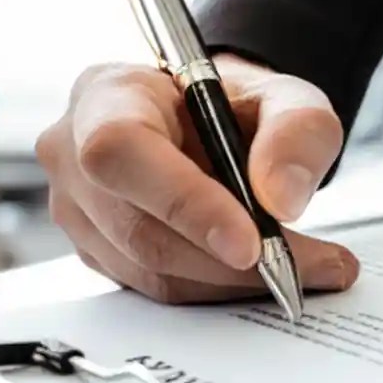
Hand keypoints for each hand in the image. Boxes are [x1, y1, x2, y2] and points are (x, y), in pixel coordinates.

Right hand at [37, 54, 359, 302]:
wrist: (213, 125)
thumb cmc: (236, 106)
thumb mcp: (286, 96)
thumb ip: (296, 131)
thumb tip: (282, 198)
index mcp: (109, 94)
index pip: (123, 150)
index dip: (183, 203)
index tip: (250, 243)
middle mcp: (75, 153)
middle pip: (140, 229)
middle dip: (229, 261)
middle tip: (306, 267)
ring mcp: (80, 211)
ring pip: (153, 271)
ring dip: (234, 281)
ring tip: (305, 270)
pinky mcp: (100, 254)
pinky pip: (159, 288)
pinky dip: (220, 288)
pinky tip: (266, 273)